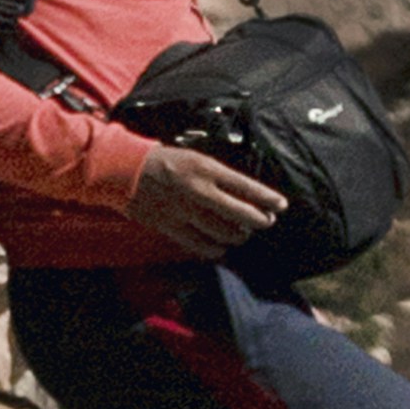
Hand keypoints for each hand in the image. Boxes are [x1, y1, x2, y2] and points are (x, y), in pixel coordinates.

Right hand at [130, 143, 286, 258]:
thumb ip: (218, 176)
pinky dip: (213, 249)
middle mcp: (199, 190)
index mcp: (207, 169)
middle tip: (268, 221)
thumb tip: (242, 192)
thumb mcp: (197, 159)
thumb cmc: (167, 161)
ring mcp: (184, 211)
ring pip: (220, 231)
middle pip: (237, 212)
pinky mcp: (170, 227)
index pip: (245, 186)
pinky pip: (197, 243)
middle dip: (258, 219)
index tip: (281, 204)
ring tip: (245, 233)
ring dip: (237, 234)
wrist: (128, 171)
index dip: (266, 197)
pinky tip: (222, 249)